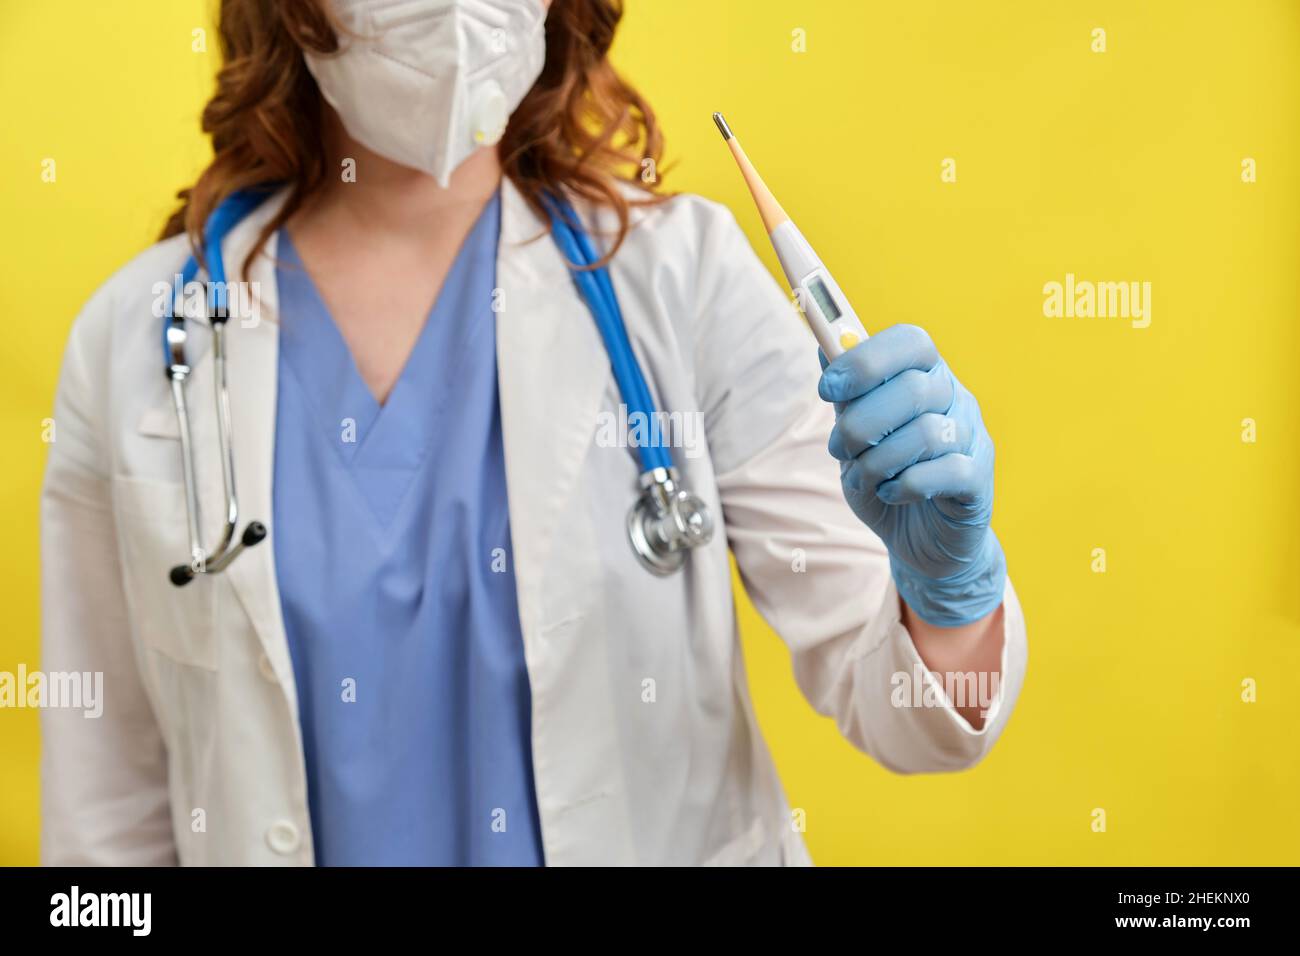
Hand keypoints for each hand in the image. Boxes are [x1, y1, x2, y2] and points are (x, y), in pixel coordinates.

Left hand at [818, 324, 1005, 626]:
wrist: (921, 542)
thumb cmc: (888, 479)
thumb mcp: (856, 439)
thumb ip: (846, 396)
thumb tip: (824, 347)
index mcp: (926, 376)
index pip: (910, 342)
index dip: (866, 360)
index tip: (827, 388)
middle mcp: (956, 399)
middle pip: (912, 388)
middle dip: (860, 423)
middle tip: (841, 449)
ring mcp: (973, 438)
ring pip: (926, 432)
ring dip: (878, 461)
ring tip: (865, 478)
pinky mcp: (979, 479)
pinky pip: (944, 471)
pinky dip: (905, 486)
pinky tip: (892, 495)